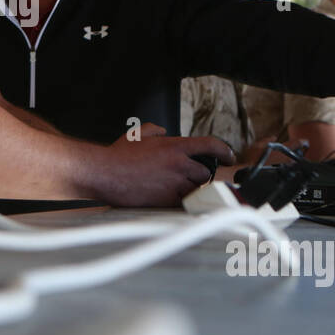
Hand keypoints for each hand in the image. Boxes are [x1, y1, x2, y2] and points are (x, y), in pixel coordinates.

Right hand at [94, 123, 236, 206]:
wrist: (105, 173)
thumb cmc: (118, 156)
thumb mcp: (137, 134)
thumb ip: (154, 130)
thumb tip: (163, 131)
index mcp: (174, 147)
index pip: (210, 145)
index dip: (224, 151)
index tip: (229, 156)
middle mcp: (178, 164)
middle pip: (204, 173)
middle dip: (198, 177)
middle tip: (187, 179)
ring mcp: (174, 183)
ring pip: (195, 190)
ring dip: (189, 191)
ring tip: (173, 190)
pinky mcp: (166, 200)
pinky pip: (183, 204)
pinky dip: (179, 203)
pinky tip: (168, 200)